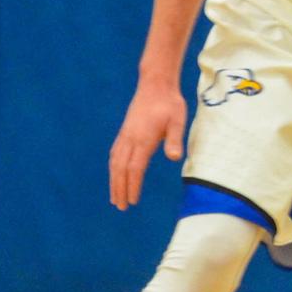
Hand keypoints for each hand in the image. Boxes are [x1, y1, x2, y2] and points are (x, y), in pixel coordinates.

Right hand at [109, 80, 187, 209]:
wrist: (155, 84)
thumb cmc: (170, 103)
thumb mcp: (178, 120)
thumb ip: (175, 139)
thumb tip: (174, 158)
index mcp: (143, 139)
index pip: (135, 168)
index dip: (133, 185)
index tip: (132, 201)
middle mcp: (130, 138)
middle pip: (121, 169)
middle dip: (120, 188)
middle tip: (120, 207)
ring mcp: (125, 135)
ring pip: (115, 162)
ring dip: (114, 181)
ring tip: (114, 197)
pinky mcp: (125, 131)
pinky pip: (115, 153)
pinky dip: (113, 168)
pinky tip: (115, 174)